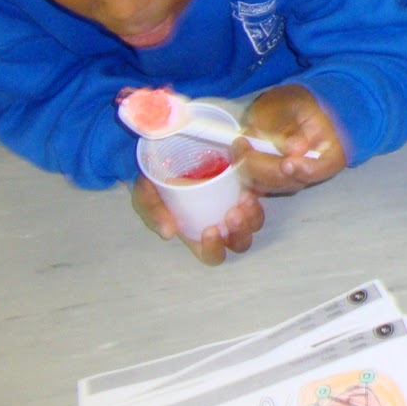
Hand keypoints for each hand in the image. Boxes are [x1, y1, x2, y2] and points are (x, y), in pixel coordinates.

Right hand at [131, 174, 264, 265]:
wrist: (166, 150)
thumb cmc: (155, 179)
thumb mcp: (146, 194)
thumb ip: (153, 212)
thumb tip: (169, 232)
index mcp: (197, 233)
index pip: (213, 255)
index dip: (214, 249)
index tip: (209, 230)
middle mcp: (220, 223)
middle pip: (240, 242)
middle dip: (239, 232)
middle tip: (232, 214)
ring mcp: (234, 204)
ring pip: (254, 222)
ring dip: (252, 215)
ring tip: (244, 198)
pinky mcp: (245, 184)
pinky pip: (260, 195)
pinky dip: (258, 192)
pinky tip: (250, 180)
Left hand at [238, 84, 347, 193]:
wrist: (286, 107)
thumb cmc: (294, 101)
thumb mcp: (292, 103)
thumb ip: (291, 125)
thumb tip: (296, 149)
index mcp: (330, 147)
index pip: (327, 166)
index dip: (307, 169)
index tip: (287, 163)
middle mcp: (315, 169)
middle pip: (294, 180)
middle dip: (266, 166)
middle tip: (244, 144)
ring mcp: (294, 178)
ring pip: (275, 186)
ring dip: (253, 170)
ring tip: (240, 144)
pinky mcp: (276, 181)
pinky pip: (262, 186)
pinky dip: (248, 175)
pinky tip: (239, 158)